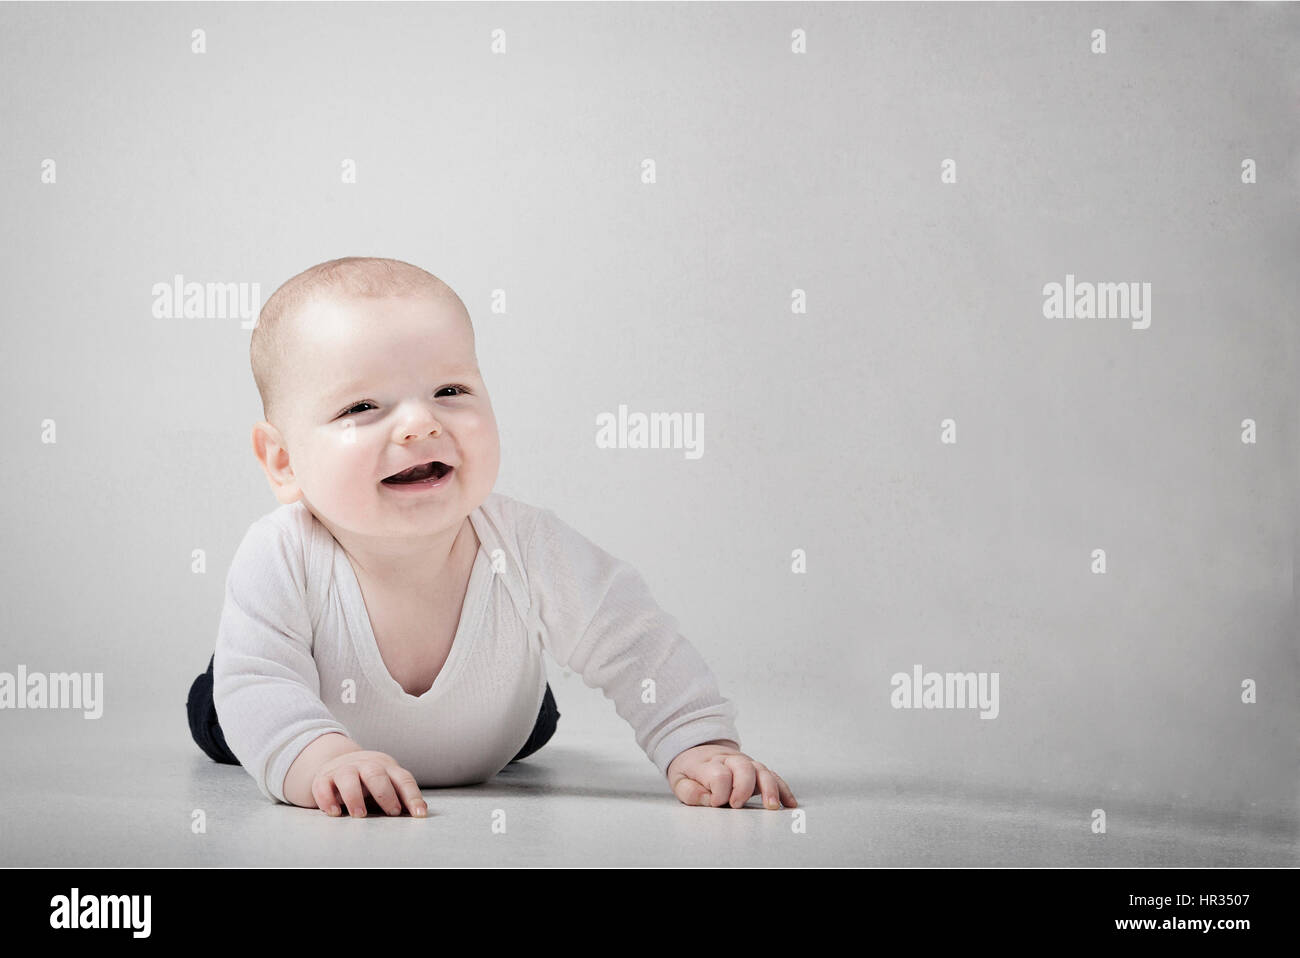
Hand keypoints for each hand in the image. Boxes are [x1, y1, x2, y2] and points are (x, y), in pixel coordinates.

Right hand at [310, 749, 427, 818]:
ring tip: (360, 815)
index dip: (412, 796)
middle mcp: (365, 765)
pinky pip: (323, 786)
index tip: (419, 814)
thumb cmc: (368, 780)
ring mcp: (343, 769)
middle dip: (385, 794)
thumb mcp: (387, 782)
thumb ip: (401, 796)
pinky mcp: (323, 778)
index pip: (403, 779)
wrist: (337, 761)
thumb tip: (420, 811)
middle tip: (392, 812)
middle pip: (376, 774)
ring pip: (348, 777)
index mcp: (386, 767)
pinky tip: (334, 813)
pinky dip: (327, 799)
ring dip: (355, 796)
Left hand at [666, 740, 796, 809]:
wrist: (697, 750)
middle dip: (743, 788)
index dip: (718, 792)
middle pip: (743, 768)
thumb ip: (690, 792)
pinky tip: (789, 803)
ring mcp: (745, 763)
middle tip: (737, 805)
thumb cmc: (690, 770)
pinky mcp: (755, 769)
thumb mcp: (679, 780)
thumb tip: (708, 800)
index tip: (714, 803)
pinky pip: (773, 776)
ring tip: (772, 807)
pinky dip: (782, 789)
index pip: (719, 775)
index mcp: (707, 763)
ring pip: (761, 770)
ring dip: (769, 788)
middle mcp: (729, 760)